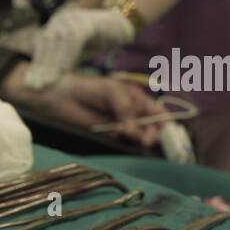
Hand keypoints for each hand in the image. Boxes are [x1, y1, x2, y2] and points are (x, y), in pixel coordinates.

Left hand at [0, 64, 164, 146]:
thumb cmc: (88, 88)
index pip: (160, 114)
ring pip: (138, 137)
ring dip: (138, 139)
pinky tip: (119, 135)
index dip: (167, 124)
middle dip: (152, 135)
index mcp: (139, 100)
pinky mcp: (108, 135)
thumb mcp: (113, 92)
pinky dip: (124, 141)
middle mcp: (133, 114)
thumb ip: (126, 110)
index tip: (168, 134)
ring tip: (128, 134)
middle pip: (152, 129)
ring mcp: (121, 126)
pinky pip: (122, 142)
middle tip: (145, 140)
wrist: (61, 97)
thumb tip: (134, 131)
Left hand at [24, 8, 135, 89]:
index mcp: (53, 26)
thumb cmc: (95, 40)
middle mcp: (60, 19)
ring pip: (59, 42)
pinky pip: (75, 39)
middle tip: (37, 86)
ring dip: (54, 63)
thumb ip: (59, 61)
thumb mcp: (73, 51)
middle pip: (47, 44)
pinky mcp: (88, 21)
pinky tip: (64, 69)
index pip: (41, 47)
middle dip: (42, 67)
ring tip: (49, 81)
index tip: (29, 84)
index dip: (36, 66)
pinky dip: (69, 55)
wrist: (120, 24)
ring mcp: (73, 18)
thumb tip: (42, 81)